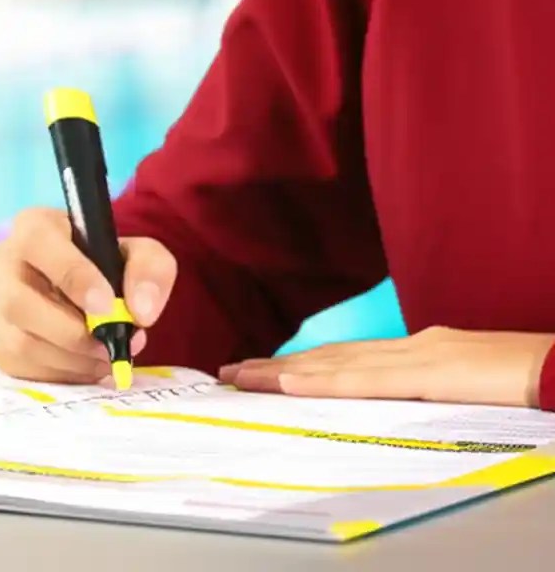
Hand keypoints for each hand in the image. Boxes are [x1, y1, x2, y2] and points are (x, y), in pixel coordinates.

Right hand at [0, 207, 177, 383]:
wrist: (88, 295)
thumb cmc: (107, 268)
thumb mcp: (140, 255)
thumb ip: (150, 271)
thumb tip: (141, 312)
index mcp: (32, 227)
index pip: (37, 242)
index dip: (71, 274)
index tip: (107, 304)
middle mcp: (0, 264)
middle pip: (17, 301)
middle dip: (70, 332)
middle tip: (109, 345)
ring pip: (20, 342)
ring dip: (72, 359)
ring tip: (106, 356)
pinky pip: (23, 368)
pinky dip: (63, 374)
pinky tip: (87, 364)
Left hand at [219, 327, 554, 406]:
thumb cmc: (534, 383)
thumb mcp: (472, 389)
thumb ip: (435, 391)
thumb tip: (403, 405)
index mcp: (424, 353)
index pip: (349, 361)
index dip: (301, 366)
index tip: (261, 373)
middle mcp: (415, 348)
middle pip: (331, 358)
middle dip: (277, 367)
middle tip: (229, 374)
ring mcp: (422, 357)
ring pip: (336, 366)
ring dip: (282, 372)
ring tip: (239, 378)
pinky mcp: (433, 373)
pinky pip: (365, 381)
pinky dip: (321, 382)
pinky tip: (286, 385)